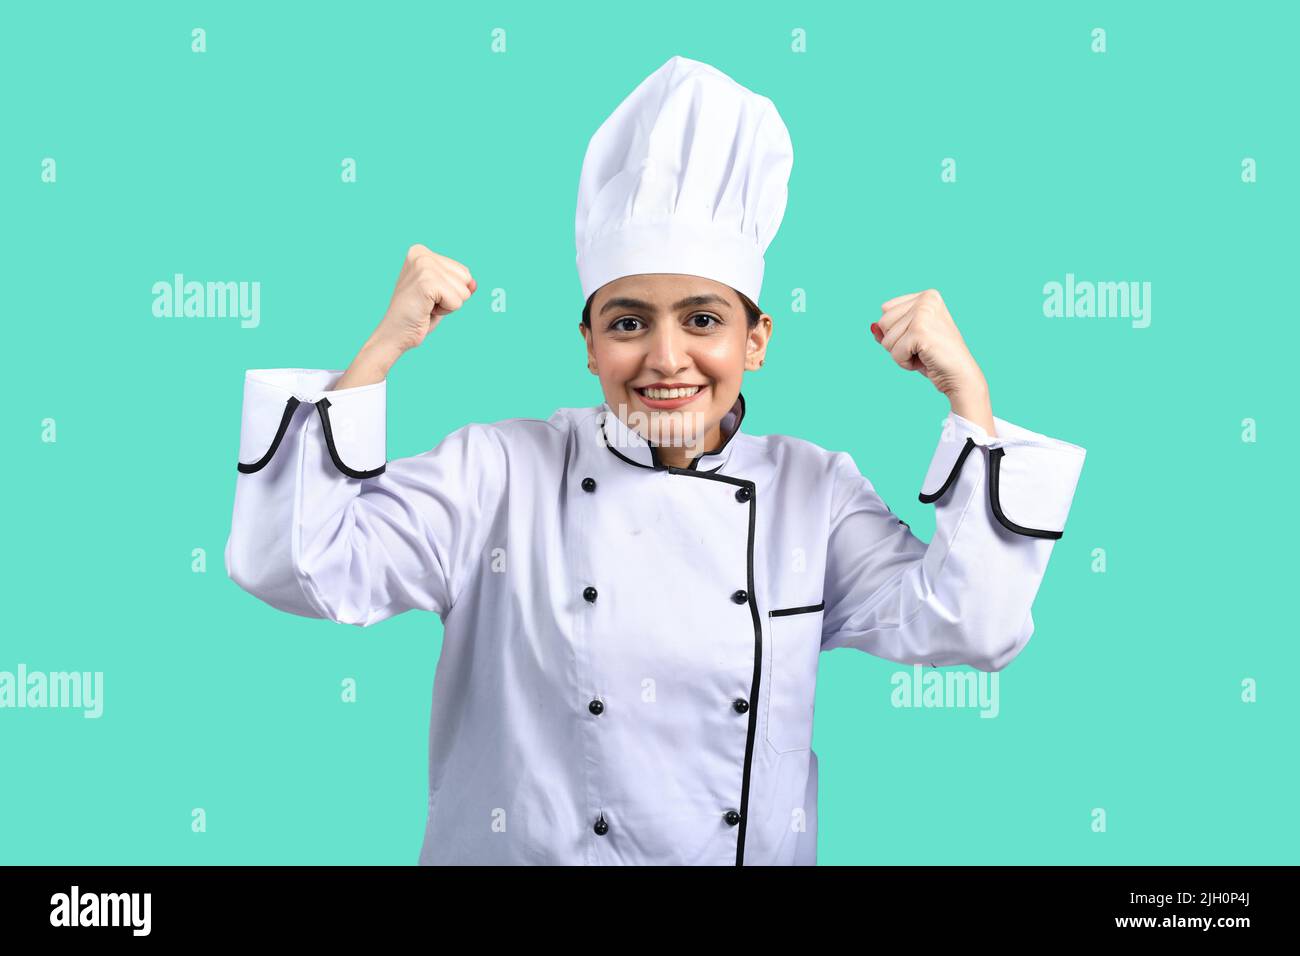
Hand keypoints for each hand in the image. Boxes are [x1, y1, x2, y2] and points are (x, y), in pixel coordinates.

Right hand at [332, 245, 476, 390]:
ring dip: (448, 305)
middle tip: (428, 303)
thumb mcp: (442, 294)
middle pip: (466, 278)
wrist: (395, 334)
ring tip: (426, 306)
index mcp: (421, 251)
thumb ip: (460, 284)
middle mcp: (421, 254)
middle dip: (452, 297)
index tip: (429, 296)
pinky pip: (457, 301)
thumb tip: (474, 284)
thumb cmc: (418, 315)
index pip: (463, 271)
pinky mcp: (426, 282)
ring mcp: (423, 266)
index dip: (451, 290)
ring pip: (463, 291)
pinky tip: (426, 310)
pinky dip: (446, 311)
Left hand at [870, 289, 994, 434]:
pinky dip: (905, 363)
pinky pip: (894, 352)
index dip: (897, 331)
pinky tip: (924, 360)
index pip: (886, 310)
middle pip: (883, 322)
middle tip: (922, 348)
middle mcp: (926, 299)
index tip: (920, 338)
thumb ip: (888, 331)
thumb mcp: (908, 340)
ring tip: (923, 354)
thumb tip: (872, 327)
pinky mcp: (920, 331)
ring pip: (886, 339)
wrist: (960, 376)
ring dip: (900, 354)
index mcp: (926, 296)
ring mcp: (923, 313)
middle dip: (896, 343)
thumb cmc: (935, 358)